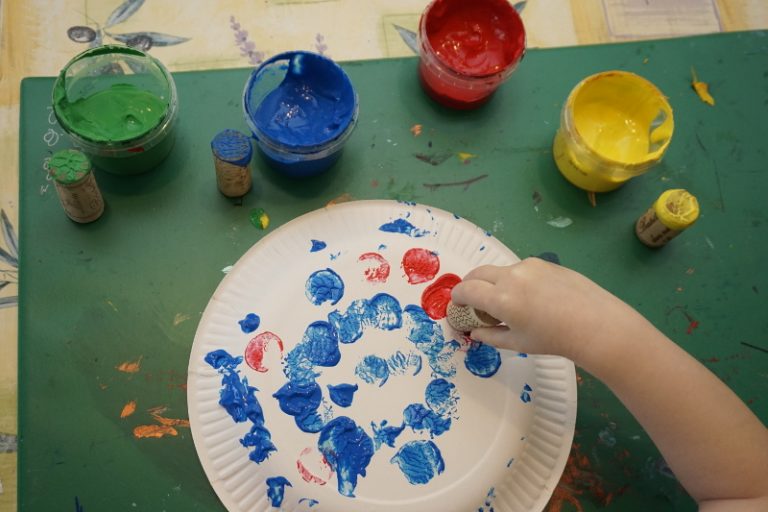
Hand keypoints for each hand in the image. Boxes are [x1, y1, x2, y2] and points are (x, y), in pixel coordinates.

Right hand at [450, 258, 647, 362]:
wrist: (596, 324)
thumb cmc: (554, 339)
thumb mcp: (518, 342)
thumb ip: (491, 336)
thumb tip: (474, 333)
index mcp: (500, 298)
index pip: (466, 290)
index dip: (457, 298)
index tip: (458, 305)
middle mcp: (511, 276)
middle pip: (478, 273)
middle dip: (470, 285)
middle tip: (474, 301)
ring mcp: (529, 266)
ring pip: (500, 270)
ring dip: (494, 282)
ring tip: (508, 302)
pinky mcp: (545, 263)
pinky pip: (520, 269)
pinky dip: (514, 279)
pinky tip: (532, 296)